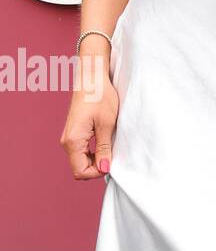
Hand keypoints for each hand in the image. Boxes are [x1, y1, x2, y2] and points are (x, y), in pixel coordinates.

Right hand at [60, 55, 119, 180]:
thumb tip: (104, 169)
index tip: (112, 161)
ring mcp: (69, 137)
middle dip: (97, 166)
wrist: (92, 78)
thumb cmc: (100, 97)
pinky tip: (105, 142)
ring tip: (111, 145)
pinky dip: (93, 151)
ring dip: (96, 159)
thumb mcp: (107, 125)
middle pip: (80, 167)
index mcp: (72, 141)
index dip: (97, 172)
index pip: (80, 171)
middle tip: (114, 153)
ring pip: (81, 160)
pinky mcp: (74, 132)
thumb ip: (104, 149)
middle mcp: (67, 142)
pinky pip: (81, 150)